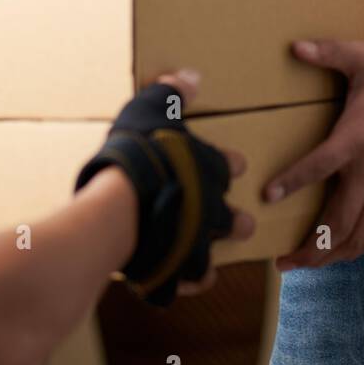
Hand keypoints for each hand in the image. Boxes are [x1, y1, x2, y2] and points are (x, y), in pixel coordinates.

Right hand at [155, 70, 254, 294]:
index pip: (229, 166)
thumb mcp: (154, 106)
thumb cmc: (140, 151)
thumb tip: (190, 77)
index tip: (233, 166)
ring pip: (209, 261)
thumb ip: (172, 93)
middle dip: (236, 223)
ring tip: (205, 263)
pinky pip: (177, 287)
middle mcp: (210, 210)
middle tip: (240, 223)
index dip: (228, 165)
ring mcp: (192, 246)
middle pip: (233, 221)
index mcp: (210, 169)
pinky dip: (174, 286)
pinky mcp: (170, 275)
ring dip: (207, 260)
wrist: (123, 206)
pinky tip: (171, 283)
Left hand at [262, 38, 363, 271]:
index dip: (294, 180)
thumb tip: (294, 46)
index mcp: (357, 136)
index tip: (268, 196)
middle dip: (311, 248)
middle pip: (340, 222)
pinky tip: (337, 251)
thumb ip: (327, 52)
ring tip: (303, 264)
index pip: (321, 164)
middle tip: (282, 262)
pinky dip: (355, 245)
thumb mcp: (360, 57)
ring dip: (330, 255)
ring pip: (358, 234)